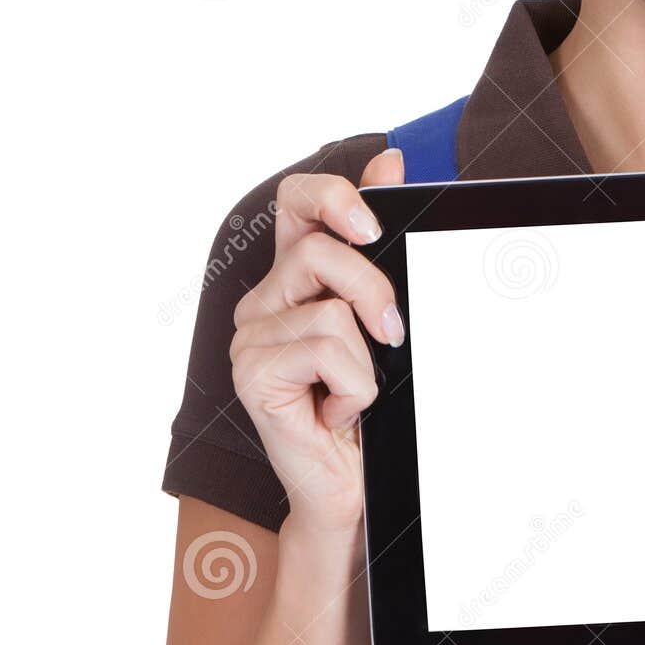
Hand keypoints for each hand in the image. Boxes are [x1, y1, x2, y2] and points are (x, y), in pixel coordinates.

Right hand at [229, 147, 404, 536]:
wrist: (354, 485)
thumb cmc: (371, 403)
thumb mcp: (384, 316)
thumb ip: (380, 242)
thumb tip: (392, 160)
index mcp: (295, 275)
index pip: (296, 200)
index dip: (332, 194)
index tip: (373, 224)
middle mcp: (264, 300)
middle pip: (318, 250)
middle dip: (372, 288)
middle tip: (394, 332)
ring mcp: (251, 337)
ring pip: (331, 309)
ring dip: (369, 357)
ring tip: (356, 390)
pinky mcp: (251, 375)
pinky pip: (326, 352)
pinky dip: (355, 387)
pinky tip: (340, 412)